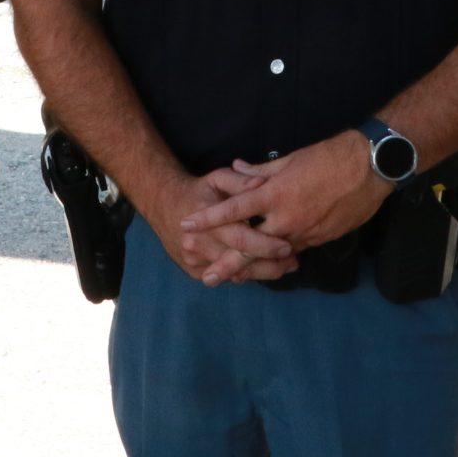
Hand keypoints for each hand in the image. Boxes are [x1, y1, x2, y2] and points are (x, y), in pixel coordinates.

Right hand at [141, 167, 289, 287]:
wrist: (163, 205)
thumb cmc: (199, 190)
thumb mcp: (218, 178)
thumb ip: (241, 181)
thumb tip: (263, 184)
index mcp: (206, 218)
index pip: (240, 238)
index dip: (265, 245)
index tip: (288, 246)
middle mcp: (197, 243)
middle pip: (239, 262)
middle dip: (270, 265)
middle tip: (294, 262)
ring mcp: (193, 260)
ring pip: (233, 274)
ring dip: (262, 273)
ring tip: (285, 267)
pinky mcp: (193, 271)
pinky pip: (224, 278)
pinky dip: (245, 275)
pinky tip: (263, 270)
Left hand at [182, 131, 393, 256]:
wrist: (372, 168)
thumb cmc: (330, 156)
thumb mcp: (291, 160)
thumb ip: (259, 171)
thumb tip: (236, 169)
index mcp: (275, 195)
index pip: (233, 211)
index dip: (208, 219)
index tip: (186, 225)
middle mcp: (286, 219)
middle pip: (249, 248)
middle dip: (226, 264)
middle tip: (206, 277)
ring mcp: (304, 232)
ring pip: (272, 255)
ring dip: (253, 266)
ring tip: (233, 277)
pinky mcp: (321, 239)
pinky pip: (294, 251)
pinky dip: (280, 257)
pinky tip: (270, 264)